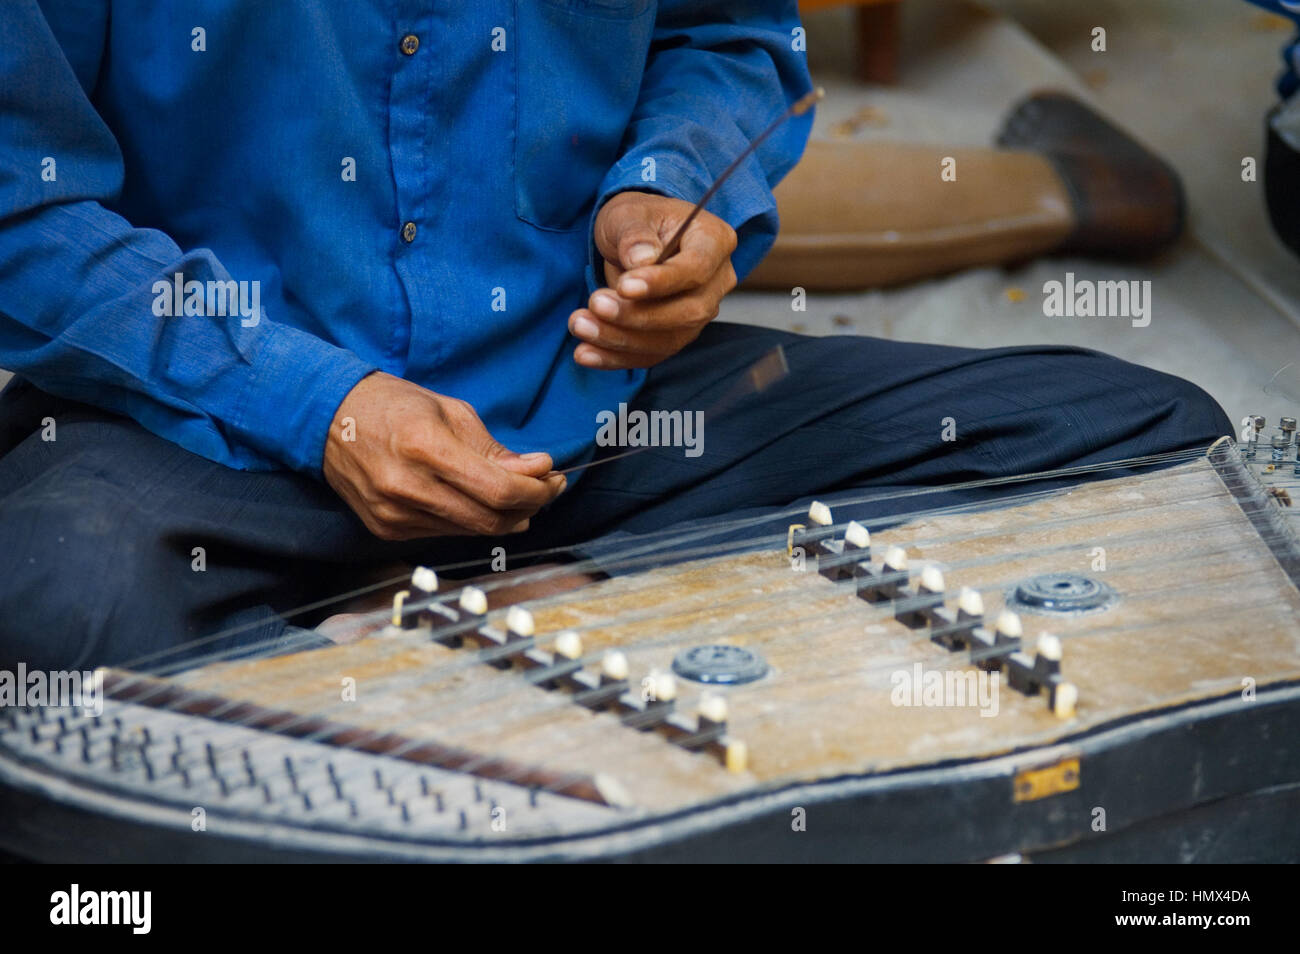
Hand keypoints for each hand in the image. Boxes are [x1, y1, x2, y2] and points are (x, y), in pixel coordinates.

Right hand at [323, 372, 564, 540]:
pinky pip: (445, 532)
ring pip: (471, 531)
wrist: (328, 419)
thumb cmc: (394, 405)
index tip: (553, 476)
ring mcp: (394, 514)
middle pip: (490, 520)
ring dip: (505, 517)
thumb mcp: (450, 411)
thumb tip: (537, 473)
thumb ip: (494, 449)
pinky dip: (472, 520)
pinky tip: (480, 502)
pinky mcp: (386, 529)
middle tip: (547, 488)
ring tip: (520, 494)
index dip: (535, 490)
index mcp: (425, 448)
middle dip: (529, 506)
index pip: (498, 490)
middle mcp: (407, 488)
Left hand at [571, 191, 737, 369]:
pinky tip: (585, 353)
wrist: (633, 241)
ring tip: (580, 325)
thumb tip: (640, 261)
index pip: (696, 269)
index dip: (662, 282)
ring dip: (620, 339)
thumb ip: (635, 234)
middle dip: (638, 316)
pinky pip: (651, 354)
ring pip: (669, 339)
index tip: (624, 286)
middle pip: (688, 311)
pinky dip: (616, 357)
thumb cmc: (637, 220)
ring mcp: (700, 312)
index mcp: (714, 240)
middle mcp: (716, 281)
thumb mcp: (629, 213)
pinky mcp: (677, 334)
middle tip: (595, 304)